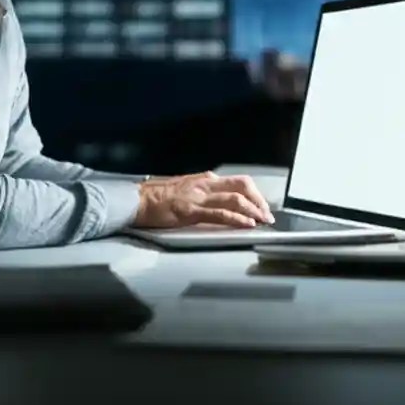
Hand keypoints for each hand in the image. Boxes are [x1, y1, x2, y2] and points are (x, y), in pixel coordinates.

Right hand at [135, 172, 274, 228]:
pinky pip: (220, 214)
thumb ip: (204, 193)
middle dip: (259, 200)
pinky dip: (237, 219)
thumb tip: (221, 201)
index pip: (238, 182)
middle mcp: (205, 184)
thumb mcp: (186, 189)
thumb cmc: (157, 197)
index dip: (255, 194)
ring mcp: (199, 197)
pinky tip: (247, 225)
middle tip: (267, 215)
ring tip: (263, 221)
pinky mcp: (191, 211)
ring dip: (253, 210)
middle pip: (242, 185)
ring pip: (235, 199)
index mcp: (205, 179)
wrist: (137, 200)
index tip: (263, 207)